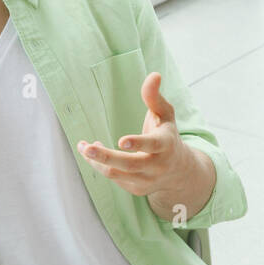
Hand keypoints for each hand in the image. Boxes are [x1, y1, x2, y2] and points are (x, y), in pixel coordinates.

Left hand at [78, 72, 194, 201]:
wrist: (180, 171)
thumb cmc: (167, 135)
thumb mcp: (166, 115)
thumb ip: (155, 97)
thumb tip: (154, 75)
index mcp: (166, 144)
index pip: (152, 145)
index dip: (137, 143)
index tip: (121, 141)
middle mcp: (158, 166)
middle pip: (129, 164)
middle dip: (106, 156)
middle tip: (86, 147)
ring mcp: (147, 180)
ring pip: (116, 174)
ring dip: (97, 161)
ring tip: (83, 146)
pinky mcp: (137, 189)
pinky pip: (114, 179)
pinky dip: (100, 166)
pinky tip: (94, 154)